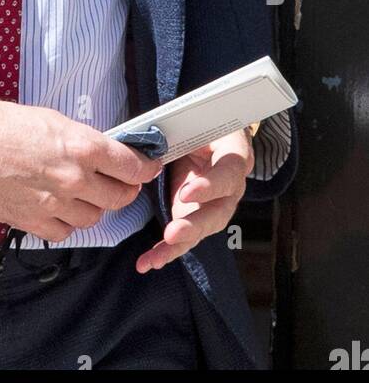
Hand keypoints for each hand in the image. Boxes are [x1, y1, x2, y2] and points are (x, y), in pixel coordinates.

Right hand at [0, 100, 162, 241]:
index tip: (147, 167)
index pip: (132, 167)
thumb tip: (105, 154)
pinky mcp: (35, 222)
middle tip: (118, 182)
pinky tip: (58, 207)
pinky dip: (67, 222)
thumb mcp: (53, 119)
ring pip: (95, 218)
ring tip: (80, 193)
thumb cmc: (4, 125)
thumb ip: (83, 140)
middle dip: (123, 189)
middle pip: (120, 197)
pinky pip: (66, 232)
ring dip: (93, 206)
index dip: (145, 167)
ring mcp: (56, 205)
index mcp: (82, 146)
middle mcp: (75, 179)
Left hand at [134, 128, 254, 272]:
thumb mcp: (197, 120)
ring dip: (179, 245)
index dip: (210, 186)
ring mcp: (215, 206)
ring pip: (202, 229)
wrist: (207, 135)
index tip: (186, 193)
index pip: (228, 174)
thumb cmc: (202, 124)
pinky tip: (148, 262)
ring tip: (156, 257)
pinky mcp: (198, 217)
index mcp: (235, 156)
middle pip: (218, 211)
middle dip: (194, 224)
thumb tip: (152, 139)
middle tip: (173, 232)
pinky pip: (186, 237)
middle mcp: (230, 187)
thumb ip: (182, 131)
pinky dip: (167, 251)